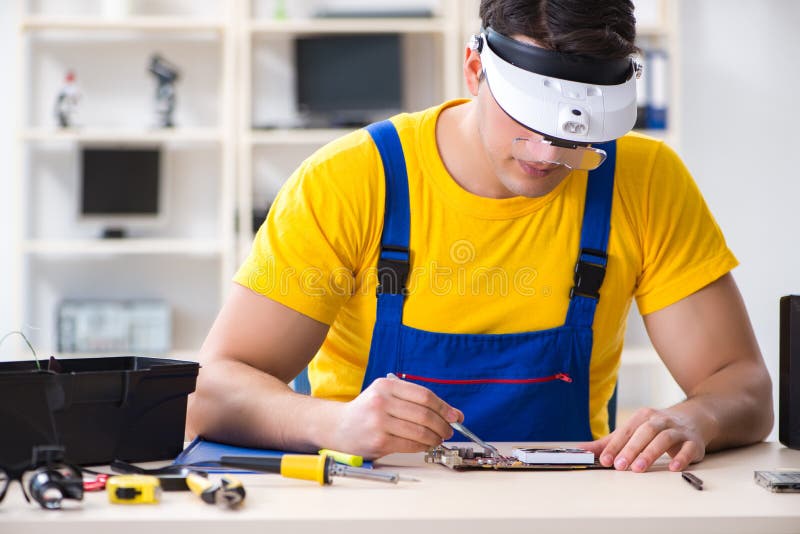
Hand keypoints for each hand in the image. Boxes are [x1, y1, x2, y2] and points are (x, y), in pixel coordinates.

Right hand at [328, 377, 462, 458]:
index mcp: (386, 385)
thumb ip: (415, 401)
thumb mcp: (386, 396)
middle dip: (443, 425)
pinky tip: (425, 445)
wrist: (337, 427)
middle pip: (424, 414)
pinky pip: (410, 445)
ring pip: (420, 431)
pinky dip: (423, 446)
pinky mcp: (379, 441)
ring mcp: (379, 422)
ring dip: (435, 437)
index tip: (455, 416)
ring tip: (438, 439)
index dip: (444, 407)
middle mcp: (381, 401)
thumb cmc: (367, 411)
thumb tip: (452, 413)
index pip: (424, 395)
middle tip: (448, 430)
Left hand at [580, 407, 706, 472]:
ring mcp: (678, 430)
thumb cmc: (657, 428)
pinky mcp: (693, 442)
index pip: (626, 431)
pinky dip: (680, 458)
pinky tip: (672, 468)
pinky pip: (688, 448)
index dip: (615, 446)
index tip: (604, 460)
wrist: (693, 419)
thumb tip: (582, 449)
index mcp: (642, 417)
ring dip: (650, 453)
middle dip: (630, 449)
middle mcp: (660, 421)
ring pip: (664, 439)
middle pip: (644, 432)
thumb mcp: (633, 431)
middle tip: (620, 466)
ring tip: (639, 469)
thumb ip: (609, 442)